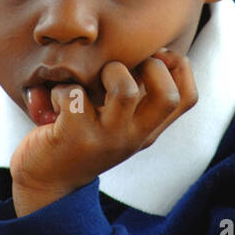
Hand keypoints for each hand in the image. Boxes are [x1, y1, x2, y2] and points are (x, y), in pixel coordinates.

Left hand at [11, 49, 197, 215]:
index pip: (188, 98)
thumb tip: (149, 51)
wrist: (46, 183)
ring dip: (105, 71)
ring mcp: (105, 139)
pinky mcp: (75, 137)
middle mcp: (133, 137)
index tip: (152, 56)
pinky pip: (74, 95)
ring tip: (89, 81)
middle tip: (123, 67)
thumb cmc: (82, 138)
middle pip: (167, 96)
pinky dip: (60, 88)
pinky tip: (55, 99)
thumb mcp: (117, 123)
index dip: (178, 66)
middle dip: (149, 65)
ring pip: (124, 90)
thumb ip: (135, 97)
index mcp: (147, 130)